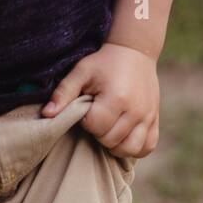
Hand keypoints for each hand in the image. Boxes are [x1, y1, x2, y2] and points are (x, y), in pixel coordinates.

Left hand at [42, 42, 160, 157]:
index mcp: (117, 98)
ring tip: (109, 129)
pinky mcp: (155, 120)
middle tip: (99, 116)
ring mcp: (148, 116)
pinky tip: (124, 137)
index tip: (88, 108)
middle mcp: (136, 110)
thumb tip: (46, 115)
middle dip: (99, 132)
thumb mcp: (81, 72)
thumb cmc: (104, 63)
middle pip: (110, 140)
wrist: (135, 52)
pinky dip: (135, 148)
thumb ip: (63, 93)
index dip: (87, 121)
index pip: (95, 127)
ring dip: (115, 144)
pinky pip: (147, 147)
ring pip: (129, 149)